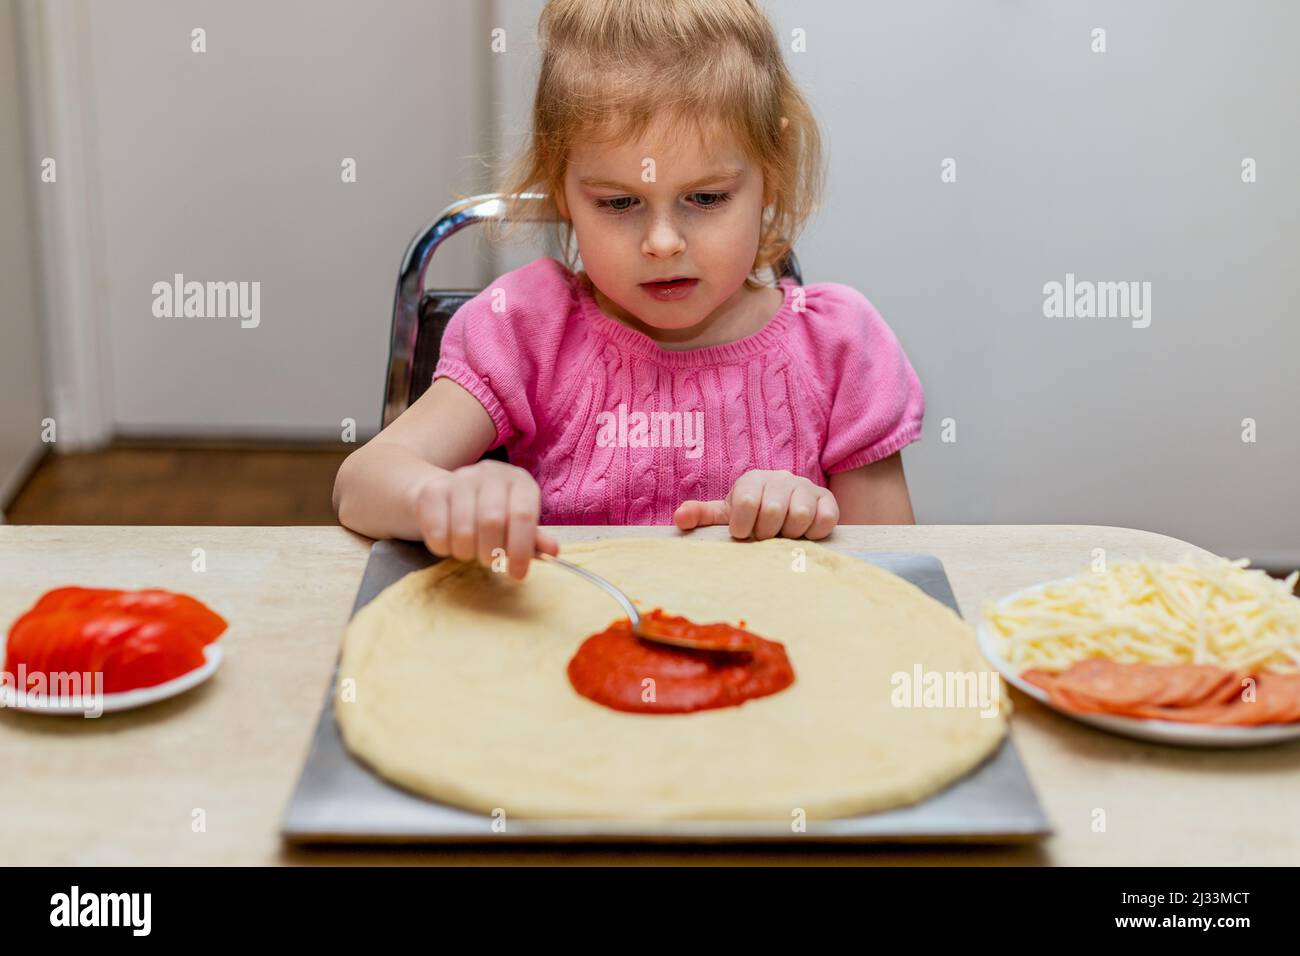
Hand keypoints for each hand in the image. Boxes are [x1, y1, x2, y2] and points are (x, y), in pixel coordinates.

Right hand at [413, 460, 558, 579]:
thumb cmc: (489, 513)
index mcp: (519, 481)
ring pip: (463, 530)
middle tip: (490, 561)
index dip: (521, 550)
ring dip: (467, 553)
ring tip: (470, 551)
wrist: (445, 494)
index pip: (522, 515)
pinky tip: (450, 542)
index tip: (518, 574)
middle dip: (491, 553)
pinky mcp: (433, 490)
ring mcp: (460, 478)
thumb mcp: (516, 524)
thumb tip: (553, 551)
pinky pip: (437, 532)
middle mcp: (491, 473)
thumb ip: (533, 539)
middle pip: (492, 522)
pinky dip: (444, 548)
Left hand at [673, 469, 838, 540]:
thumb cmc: (753, 515)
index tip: (743, 533)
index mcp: (752, 480)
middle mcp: (780, 479)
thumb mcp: (727, 514)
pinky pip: (824, 520)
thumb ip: (703, 515)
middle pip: (772, 511)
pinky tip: (804, 535)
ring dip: (789, 535)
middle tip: (764, 536)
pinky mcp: (828, 502)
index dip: (743, 526)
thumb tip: (679, 518)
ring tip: (783, 535)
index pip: (745, 502)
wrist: (790, 509)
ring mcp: (806, 488)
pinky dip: (813, 533)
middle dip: (766, 533)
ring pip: (799, 516)